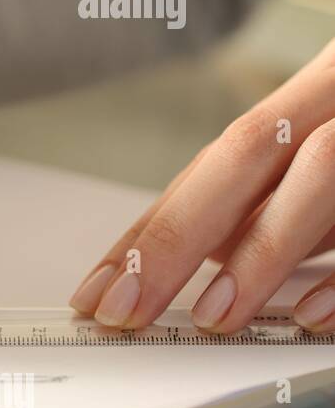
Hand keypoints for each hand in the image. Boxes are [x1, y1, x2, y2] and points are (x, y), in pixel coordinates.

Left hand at [69, 39, 334, 332]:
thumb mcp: (324, 150)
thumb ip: (270, 194)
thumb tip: (202, 255)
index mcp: (316, 93)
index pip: (214, 161)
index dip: (151, 229)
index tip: (95, 290)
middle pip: (247, 153)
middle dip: (176, 237)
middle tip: (123, 309)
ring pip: (321, 171)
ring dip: (260, 251)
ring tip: (213, 314)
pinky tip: (311, 313)